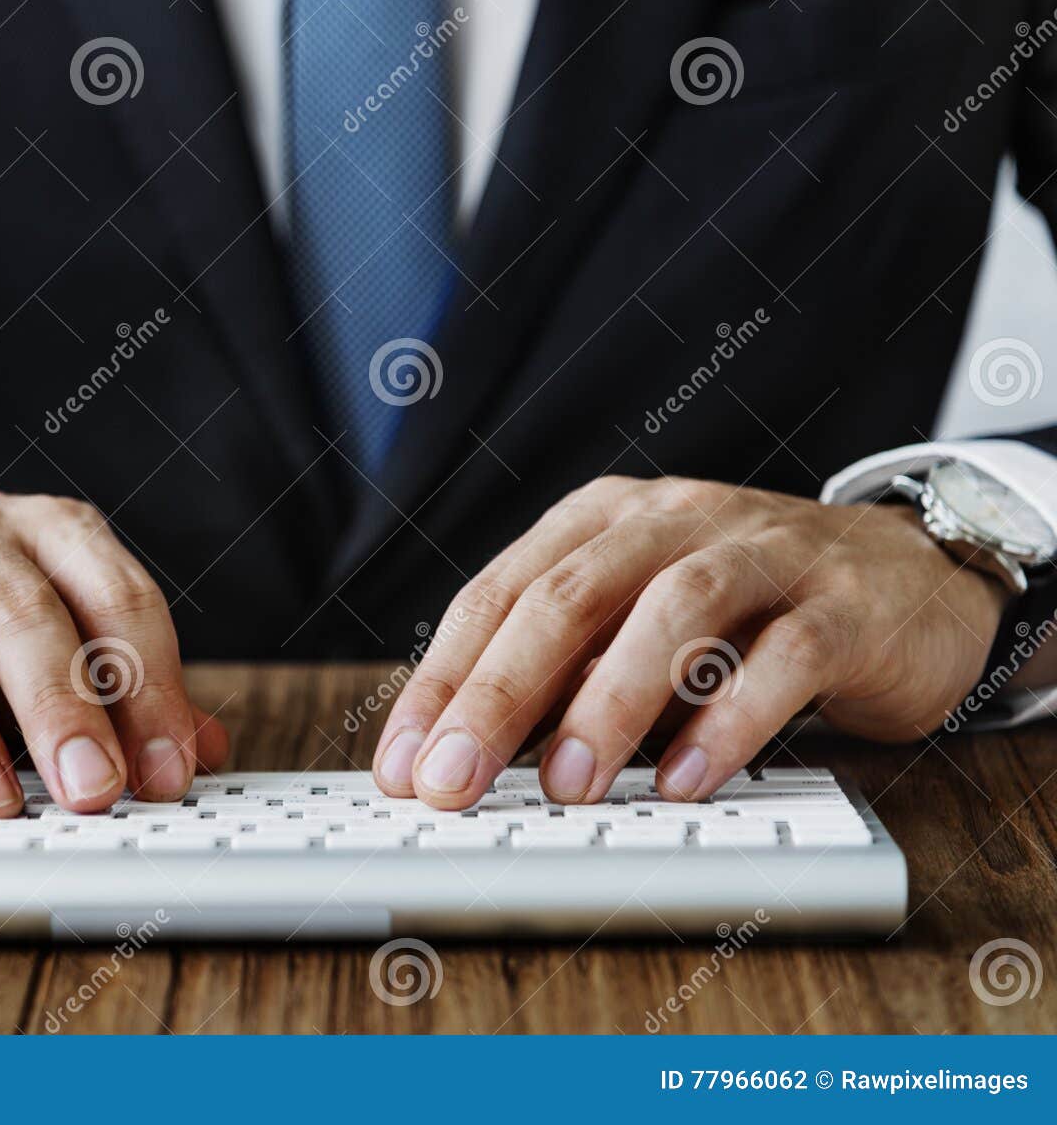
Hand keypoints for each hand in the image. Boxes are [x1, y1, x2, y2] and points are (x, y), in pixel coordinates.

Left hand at [372, 476, 1008, 807]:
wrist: (908, 577)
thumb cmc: (742, 614)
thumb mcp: (634, 629)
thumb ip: (564, 675)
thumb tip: (465, 759)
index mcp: (601, 523)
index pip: (497, 595)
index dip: (441, 683)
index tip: (401, 767)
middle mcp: (671, 521)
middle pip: (567, 598)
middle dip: (496, 696)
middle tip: (452, 783)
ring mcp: (762, 553)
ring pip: (671, 611)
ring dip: (609, 703)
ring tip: (566, 786)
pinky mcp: (843, 605)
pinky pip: (780, 657)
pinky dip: (727, 721)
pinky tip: (685, 781)